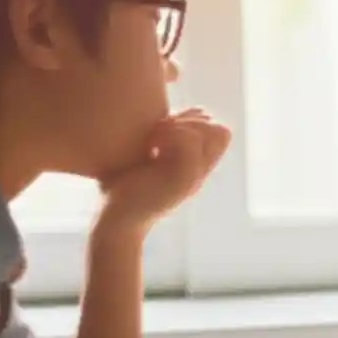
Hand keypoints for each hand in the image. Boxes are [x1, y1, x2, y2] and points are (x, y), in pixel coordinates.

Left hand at [98, 108, 230, 234]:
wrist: (115, 220)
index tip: (165, 127)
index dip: (196, 120)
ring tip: (154, 139)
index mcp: (195, 168)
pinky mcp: (182, 182)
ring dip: (180, 126)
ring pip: (212, 132)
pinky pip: (190, 141)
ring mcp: (194, 179)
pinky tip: (150, 148)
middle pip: (223, 132)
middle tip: (160, 131)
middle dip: (193, 121)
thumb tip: (166, 116)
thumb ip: (161, 137)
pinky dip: (169, 135)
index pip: (219, 132)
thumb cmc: (122, 187)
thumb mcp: (145, 158)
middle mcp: (199, 174)